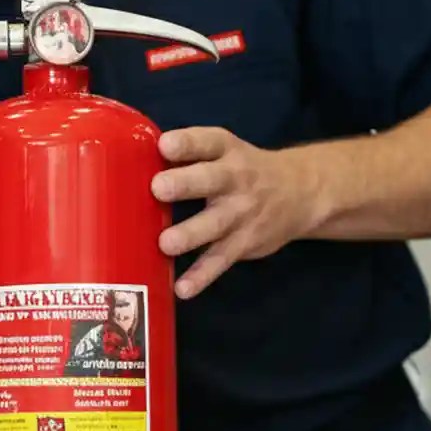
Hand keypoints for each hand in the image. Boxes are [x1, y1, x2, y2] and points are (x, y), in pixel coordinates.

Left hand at [151, 127, 322, 299]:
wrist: (303, 193)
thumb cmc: (242, 170)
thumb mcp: (223, 153)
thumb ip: (186, 157)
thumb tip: (127, 164)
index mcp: (225, 151)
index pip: (207, 142)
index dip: (186, 143)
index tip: (164, 145)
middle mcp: (235, 179)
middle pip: (210, 180)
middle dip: (185, 184)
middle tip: (158, 188)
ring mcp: (241, 213)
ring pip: (215, 224)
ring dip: (190, 234)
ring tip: (165, 244)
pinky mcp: (244, 243)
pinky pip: (221, 260)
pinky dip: (202, 276)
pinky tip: (182, 289)